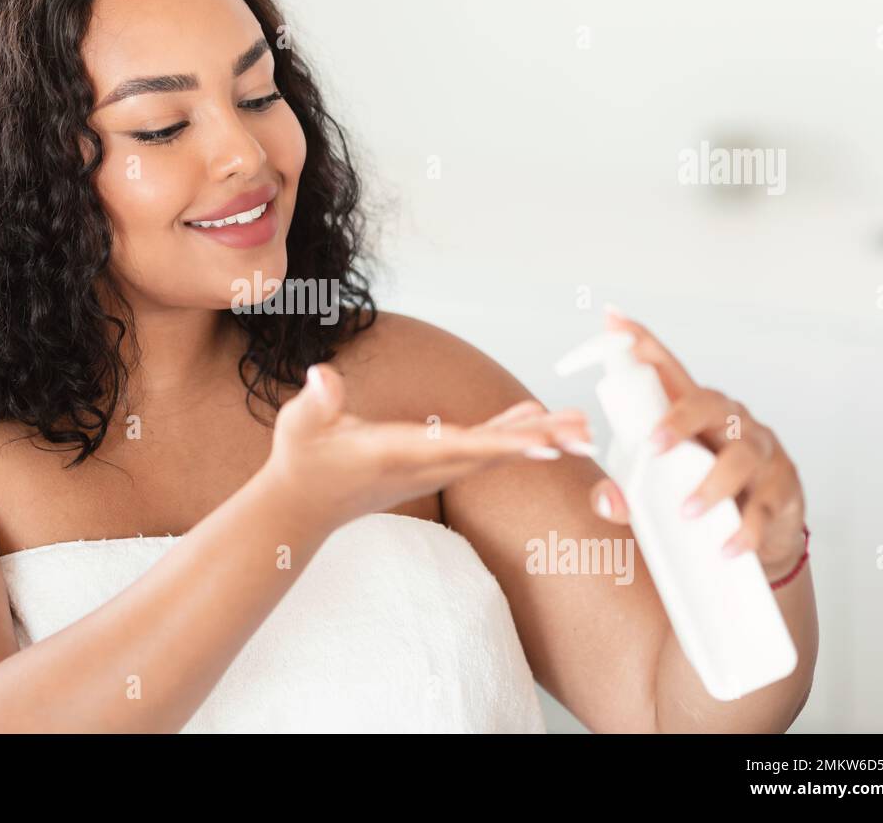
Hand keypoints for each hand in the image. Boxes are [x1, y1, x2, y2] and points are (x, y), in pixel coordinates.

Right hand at [265, 363, 591, 532]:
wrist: (302, 505)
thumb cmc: (300, 459)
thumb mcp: (299, 426)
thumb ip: (316, 402)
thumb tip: (323, 377)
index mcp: (395, 453)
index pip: (456, 447)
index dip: (502, 444)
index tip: (542, 442)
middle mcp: (421, 466)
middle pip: (489, 453)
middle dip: (537, 441)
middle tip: (583, 430)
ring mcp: (428, 471)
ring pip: (491, 454)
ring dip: (534, 440)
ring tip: (577, 425)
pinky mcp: (430, 469)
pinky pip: (479, 453)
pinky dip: (511, 437)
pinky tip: (534, 421)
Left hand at [588, 305, 807, 579]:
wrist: (752, 541)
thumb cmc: (696, 496)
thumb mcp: (656, 491)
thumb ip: (623, 494)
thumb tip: (607, 501)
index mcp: (695, 413)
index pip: (669, 371)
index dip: (645, 345)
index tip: (615, 321)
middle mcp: (730, 421)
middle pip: (708, 404)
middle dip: (678, 420)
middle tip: (653, 447)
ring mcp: (762, 452)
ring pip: (741, 456)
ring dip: (711, 484)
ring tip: (687, 511)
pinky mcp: (783, 487)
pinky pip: (766, 504)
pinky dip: (744, 528)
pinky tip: (727, 545)